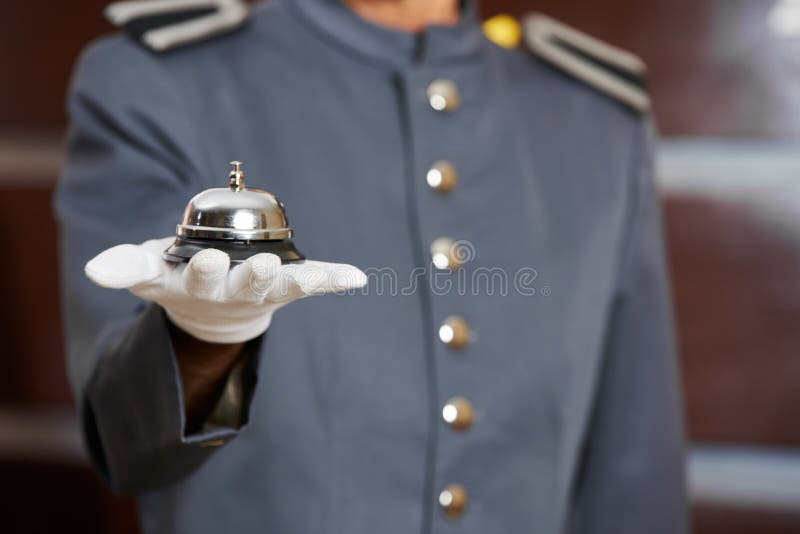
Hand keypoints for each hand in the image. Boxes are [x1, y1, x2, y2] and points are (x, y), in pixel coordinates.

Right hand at [84, 237, 366, 342]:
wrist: (213, 311)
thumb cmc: (179, 277)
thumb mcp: (149, 271)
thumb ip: (127, 267)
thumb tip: (96, 269)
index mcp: (195, 284)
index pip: (194, 278)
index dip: (202, 271)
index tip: (207, 261)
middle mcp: (232, 290)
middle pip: (244, 285)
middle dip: (252, 277)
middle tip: (265, 268)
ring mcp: (263, 289)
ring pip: (282, 285)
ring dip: (297, 279)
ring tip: (322, 275)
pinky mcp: (288, 284)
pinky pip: (313, 282)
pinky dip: (335, 279)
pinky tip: (359, 277)